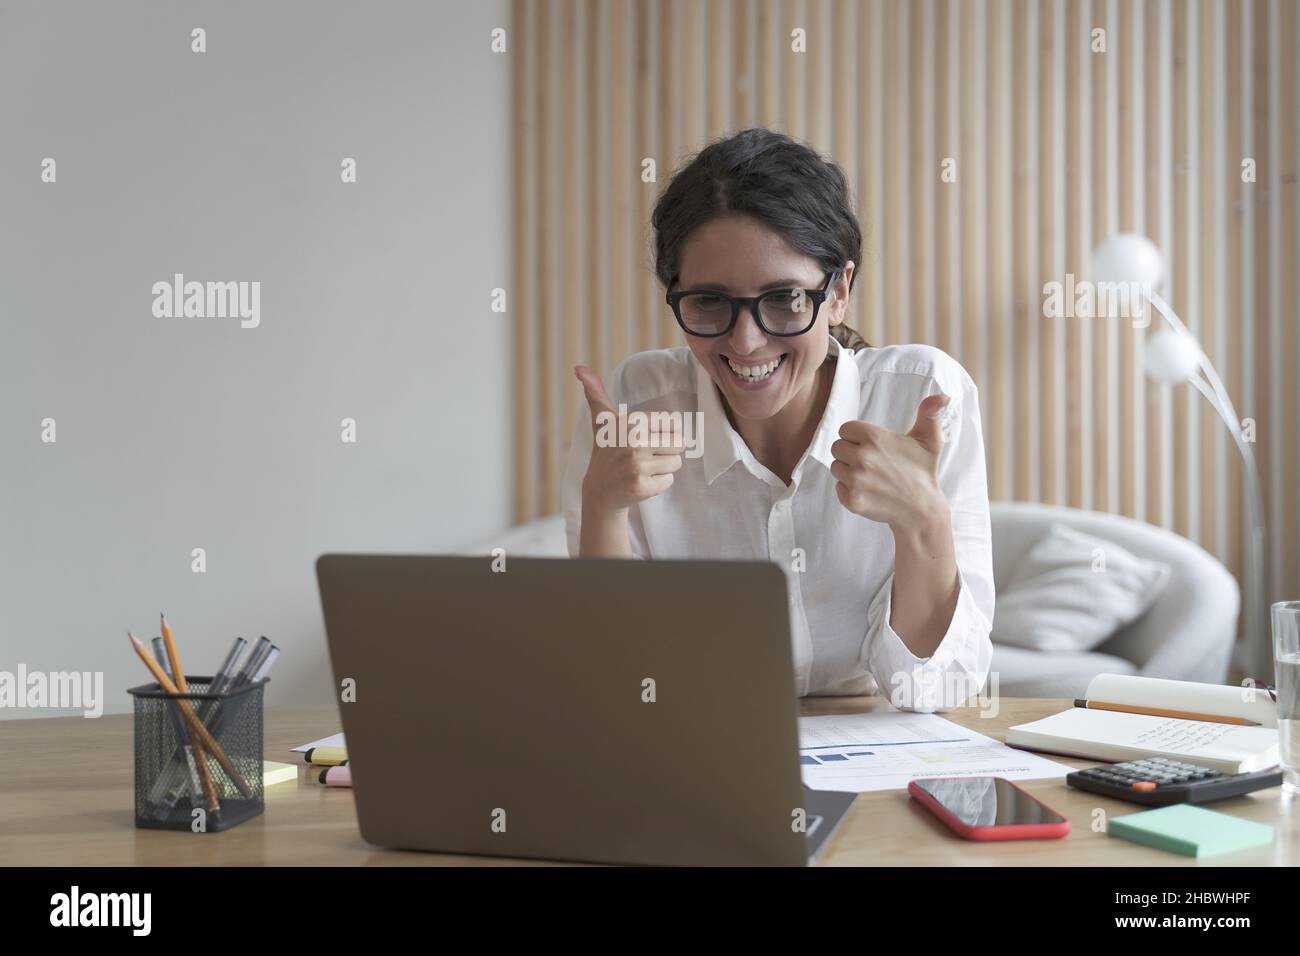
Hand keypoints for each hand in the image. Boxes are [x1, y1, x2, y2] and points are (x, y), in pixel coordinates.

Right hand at [575, 365, 683, 513]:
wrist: (599, 491)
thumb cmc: (606, 451)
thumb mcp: (602, 420)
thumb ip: (596, 393)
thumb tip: (580, 368)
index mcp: (631, 421)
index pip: (674, 423)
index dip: (663, 433)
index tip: (643, 440)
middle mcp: (633, 441)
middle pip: (679, 444)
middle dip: (666, 452)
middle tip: (644, 457)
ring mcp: (636, 465)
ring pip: (676, 463)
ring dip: (663, 468)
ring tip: (642, 469)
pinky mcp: (641, 487)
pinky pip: (668, 481)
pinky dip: (658, 484)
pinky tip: (641, 482)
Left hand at [830, 394, 950, 530]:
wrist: (921, 510)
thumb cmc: (923, 471)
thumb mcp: (930, 439)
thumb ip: (929, 413)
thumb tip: (943, 396)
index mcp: (874, 437)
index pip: (845, 429)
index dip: (856, 437)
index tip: (872, 446)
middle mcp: (862, 457)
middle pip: (837, 448)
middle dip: (851, 454)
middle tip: (872, 463)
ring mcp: (856, 480)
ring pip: (836, 467)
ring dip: (849, 471)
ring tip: (871, 477)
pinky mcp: (852, 500)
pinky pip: (838, 488)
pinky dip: (849, 490)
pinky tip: (869, 490)